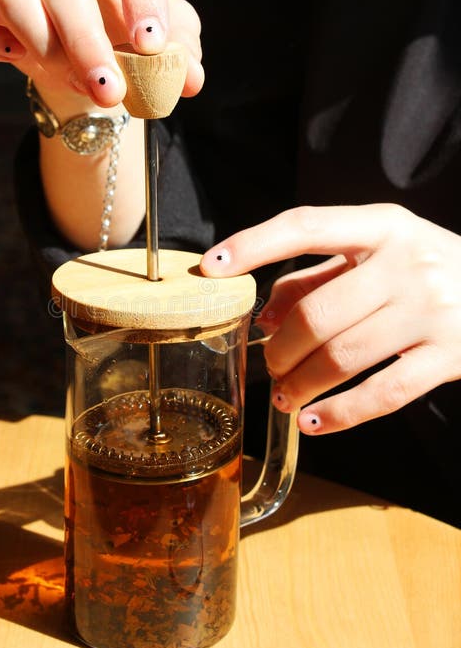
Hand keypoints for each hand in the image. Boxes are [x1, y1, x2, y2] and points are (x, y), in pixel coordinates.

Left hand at [200, 204, 460, 434]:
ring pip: (342, 356)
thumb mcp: (377, 254)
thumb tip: (262, 313)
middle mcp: (408, 263)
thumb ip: (316, 276)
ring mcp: (432, 311)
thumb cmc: (427, 271)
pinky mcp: (450, 357)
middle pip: (317, 312)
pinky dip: (339, 413)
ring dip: (300, 382)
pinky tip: (312, 421)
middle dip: (279, 347)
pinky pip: (382, 393)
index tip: (211, 267)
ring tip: (283, 394)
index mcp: (383, 226)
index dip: (253, 245)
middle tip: (269, 363)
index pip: (306, 226)